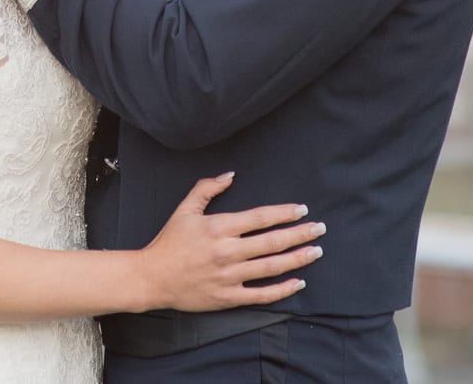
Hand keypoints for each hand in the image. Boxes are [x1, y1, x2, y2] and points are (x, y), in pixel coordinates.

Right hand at [135, 173, 322, 313]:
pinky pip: (262, 294)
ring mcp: (230, 276)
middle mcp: (228, 251)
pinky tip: (298, 282)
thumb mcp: (184, 209)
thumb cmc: (169, 242)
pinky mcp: (228, 297)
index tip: (301, 210)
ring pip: (272, 267)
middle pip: (272, 241)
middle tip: (319, 228)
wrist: (152, 277)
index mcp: (219, 227)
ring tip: (315, 251)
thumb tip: (230, 175)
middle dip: (300, 234)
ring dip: (298, 258)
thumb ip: (207, 188)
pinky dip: (283, 289)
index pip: (260, 218)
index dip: (284, 213)